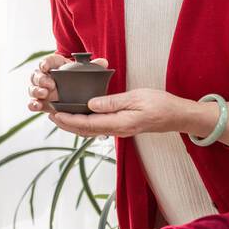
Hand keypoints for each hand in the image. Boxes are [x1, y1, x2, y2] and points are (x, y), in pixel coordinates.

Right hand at [26, 53, 108, 113]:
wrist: (79, 96)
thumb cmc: (81, 80)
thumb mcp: (87, 73)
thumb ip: (94, 67)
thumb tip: (103, 62)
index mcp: (56, 66)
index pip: (49, 61)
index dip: (45, 63)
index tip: (46, 66)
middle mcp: (46, 77)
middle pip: (37, 75)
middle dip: (41, 79)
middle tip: (49, 84)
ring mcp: (42, 90)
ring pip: (33, 88)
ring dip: (36, 91)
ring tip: (44, 94)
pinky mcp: (41, 103)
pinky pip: (33, 103)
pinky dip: (33, 104)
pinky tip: (37, 106)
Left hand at [47, 88, 189, 137]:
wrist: (178, 116)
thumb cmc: (161, 105)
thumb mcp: (137, 98)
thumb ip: (113, 102)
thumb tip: (91, 103)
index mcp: (119, 123)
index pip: (88, 123)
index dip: (69, 120)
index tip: (56, 114)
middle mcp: (118, 130)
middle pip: (86, 130)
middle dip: (67, 124)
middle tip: (51, 116)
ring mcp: (120, 130)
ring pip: (92, 131)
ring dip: (75, 125)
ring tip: (61, 117)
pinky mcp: (123, 127)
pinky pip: (100, 128)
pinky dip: (86, 124)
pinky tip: (81, 118)